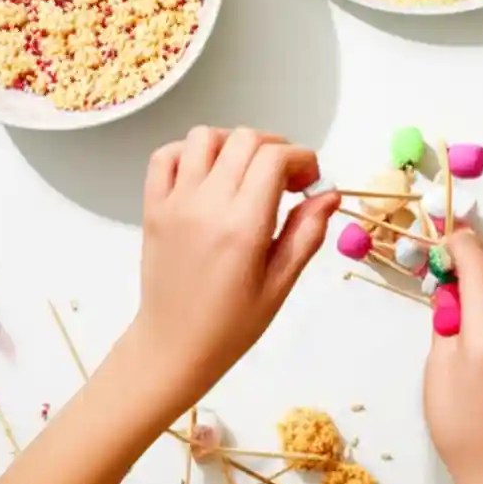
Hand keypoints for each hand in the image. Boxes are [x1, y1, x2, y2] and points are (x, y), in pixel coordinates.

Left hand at [133, 126, 337, 397]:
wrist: (173, 346)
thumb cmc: (232, 324)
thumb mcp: (280, 284)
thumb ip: (306, 234)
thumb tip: (329, 194)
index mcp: (242, 227)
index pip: (274, 159)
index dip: (302, 159)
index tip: (310, 181)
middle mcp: (206, 206)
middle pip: (245, 140)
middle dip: (276, 148)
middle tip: (287, 179)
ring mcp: (175, 203)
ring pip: (205, 137)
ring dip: (235, 144)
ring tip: (248, 171)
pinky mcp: (153, 207)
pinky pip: (166, 155)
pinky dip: (191, 152)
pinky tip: (210, 174)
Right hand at [423, 231, 482, 483]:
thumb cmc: (461, 426)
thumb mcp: (439, 367)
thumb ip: (447, 319)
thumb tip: (451, 288)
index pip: (480, 266)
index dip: (459, 243)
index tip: (440, 237)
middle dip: (473, 252)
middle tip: (443, 255)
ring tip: (454, 286)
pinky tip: (475, 310)